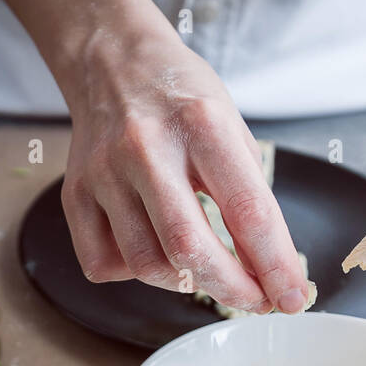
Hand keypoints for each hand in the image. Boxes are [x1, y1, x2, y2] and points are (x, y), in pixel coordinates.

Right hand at [0, 0, 310, 312]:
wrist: (112, 64)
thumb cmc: (181, 101)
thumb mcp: (231, 131)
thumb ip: (249, 197)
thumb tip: (269, 271)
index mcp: (201, 124)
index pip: (247, 211)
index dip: (274, 264)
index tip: (291, 297)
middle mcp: (146, 148)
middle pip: (189, 248)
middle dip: (230, 289)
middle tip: (253, 302)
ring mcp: (104, 174)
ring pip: (146, 265)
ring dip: (183, 282)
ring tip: (200, 268)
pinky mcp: (75, 195)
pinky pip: (103, 265)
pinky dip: (134, 273)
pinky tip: (150, 248)